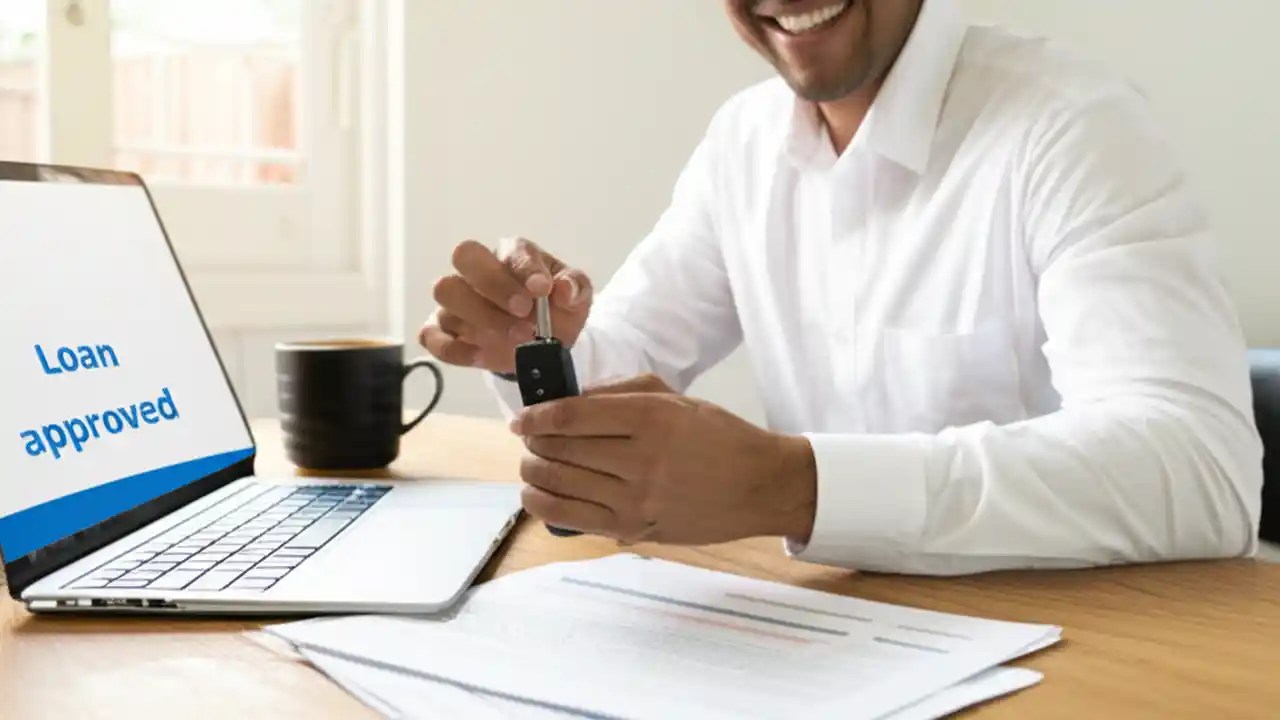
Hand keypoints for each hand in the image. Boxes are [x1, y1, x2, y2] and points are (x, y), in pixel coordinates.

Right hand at [419, 237, 592, 373]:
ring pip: (445, 291)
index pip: (509, 250)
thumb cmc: (558, 309)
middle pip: (465, 257)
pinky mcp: (443, 330)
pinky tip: (482, 357)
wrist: (545, 343)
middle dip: (494, 285)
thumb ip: (575, 287)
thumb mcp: (578, 296)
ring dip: (479, 316)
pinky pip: (430, 334)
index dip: (524, 269)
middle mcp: (478, 271)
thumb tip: (564, 289)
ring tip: (515, 338)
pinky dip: (452, 348)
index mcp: (512, 254)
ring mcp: (457, 300)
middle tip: (525, 313)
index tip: (543, 290)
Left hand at [509, 374, 817, 544]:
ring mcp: (637, 498)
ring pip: (560, 483)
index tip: (522, 420)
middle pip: (560, 449)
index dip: (536, 417)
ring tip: (534, 464)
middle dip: (534, 443)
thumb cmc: (718, 436)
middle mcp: (641, 458)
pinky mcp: (634, 528)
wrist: (758, 485)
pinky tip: (536, 493)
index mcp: (651, 417)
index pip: (572, 416)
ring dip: (534, 472)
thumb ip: (619, 391)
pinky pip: (571, 517)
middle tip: (531, 440)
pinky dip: (544, 503)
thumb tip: (568, 400)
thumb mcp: (676, 397)